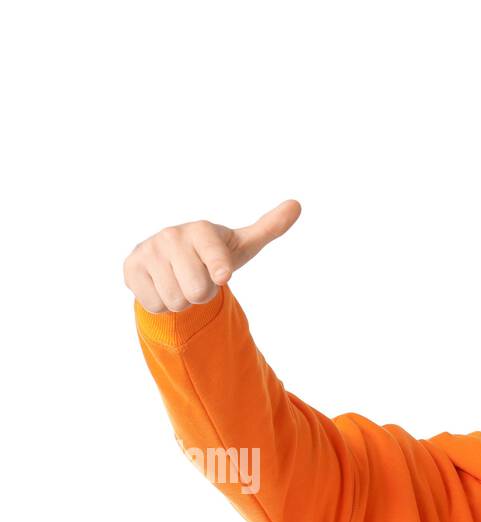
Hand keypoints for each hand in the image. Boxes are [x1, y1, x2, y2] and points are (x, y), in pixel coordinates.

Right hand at [123, 199, 301, 312]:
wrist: (172, 259)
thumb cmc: (214, 254)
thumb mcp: (243, 245)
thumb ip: (269, 228)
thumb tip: (297, 205)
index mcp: (203, 230)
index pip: (217, 262)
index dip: (220, 271)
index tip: (223, 274)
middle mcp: (172, 236)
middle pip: (197, 292)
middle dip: (203, 294)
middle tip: (201, 278)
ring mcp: (148, 250)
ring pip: (175, 301)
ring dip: (183, 300)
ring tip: (183, 281)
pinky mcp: (130, 267)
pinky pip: (153, 304)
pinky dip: (162, 303)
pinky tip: (164, 285)